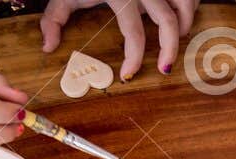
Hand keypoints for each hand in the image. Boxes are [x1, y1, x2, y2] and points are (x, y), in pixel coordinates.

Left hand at [40, 0, 198, 79]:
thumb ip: (53, 20)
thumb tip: (48, 47)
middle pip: (168, 22)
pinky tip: (178, 13)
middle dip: (171, 48)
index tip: (129, 74)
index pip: (134, 33)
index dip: (134, 58)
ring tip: (177, 35)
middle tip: (165, 68)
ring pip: (185, 4)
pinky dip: (188, 5)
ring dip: (184, 23)